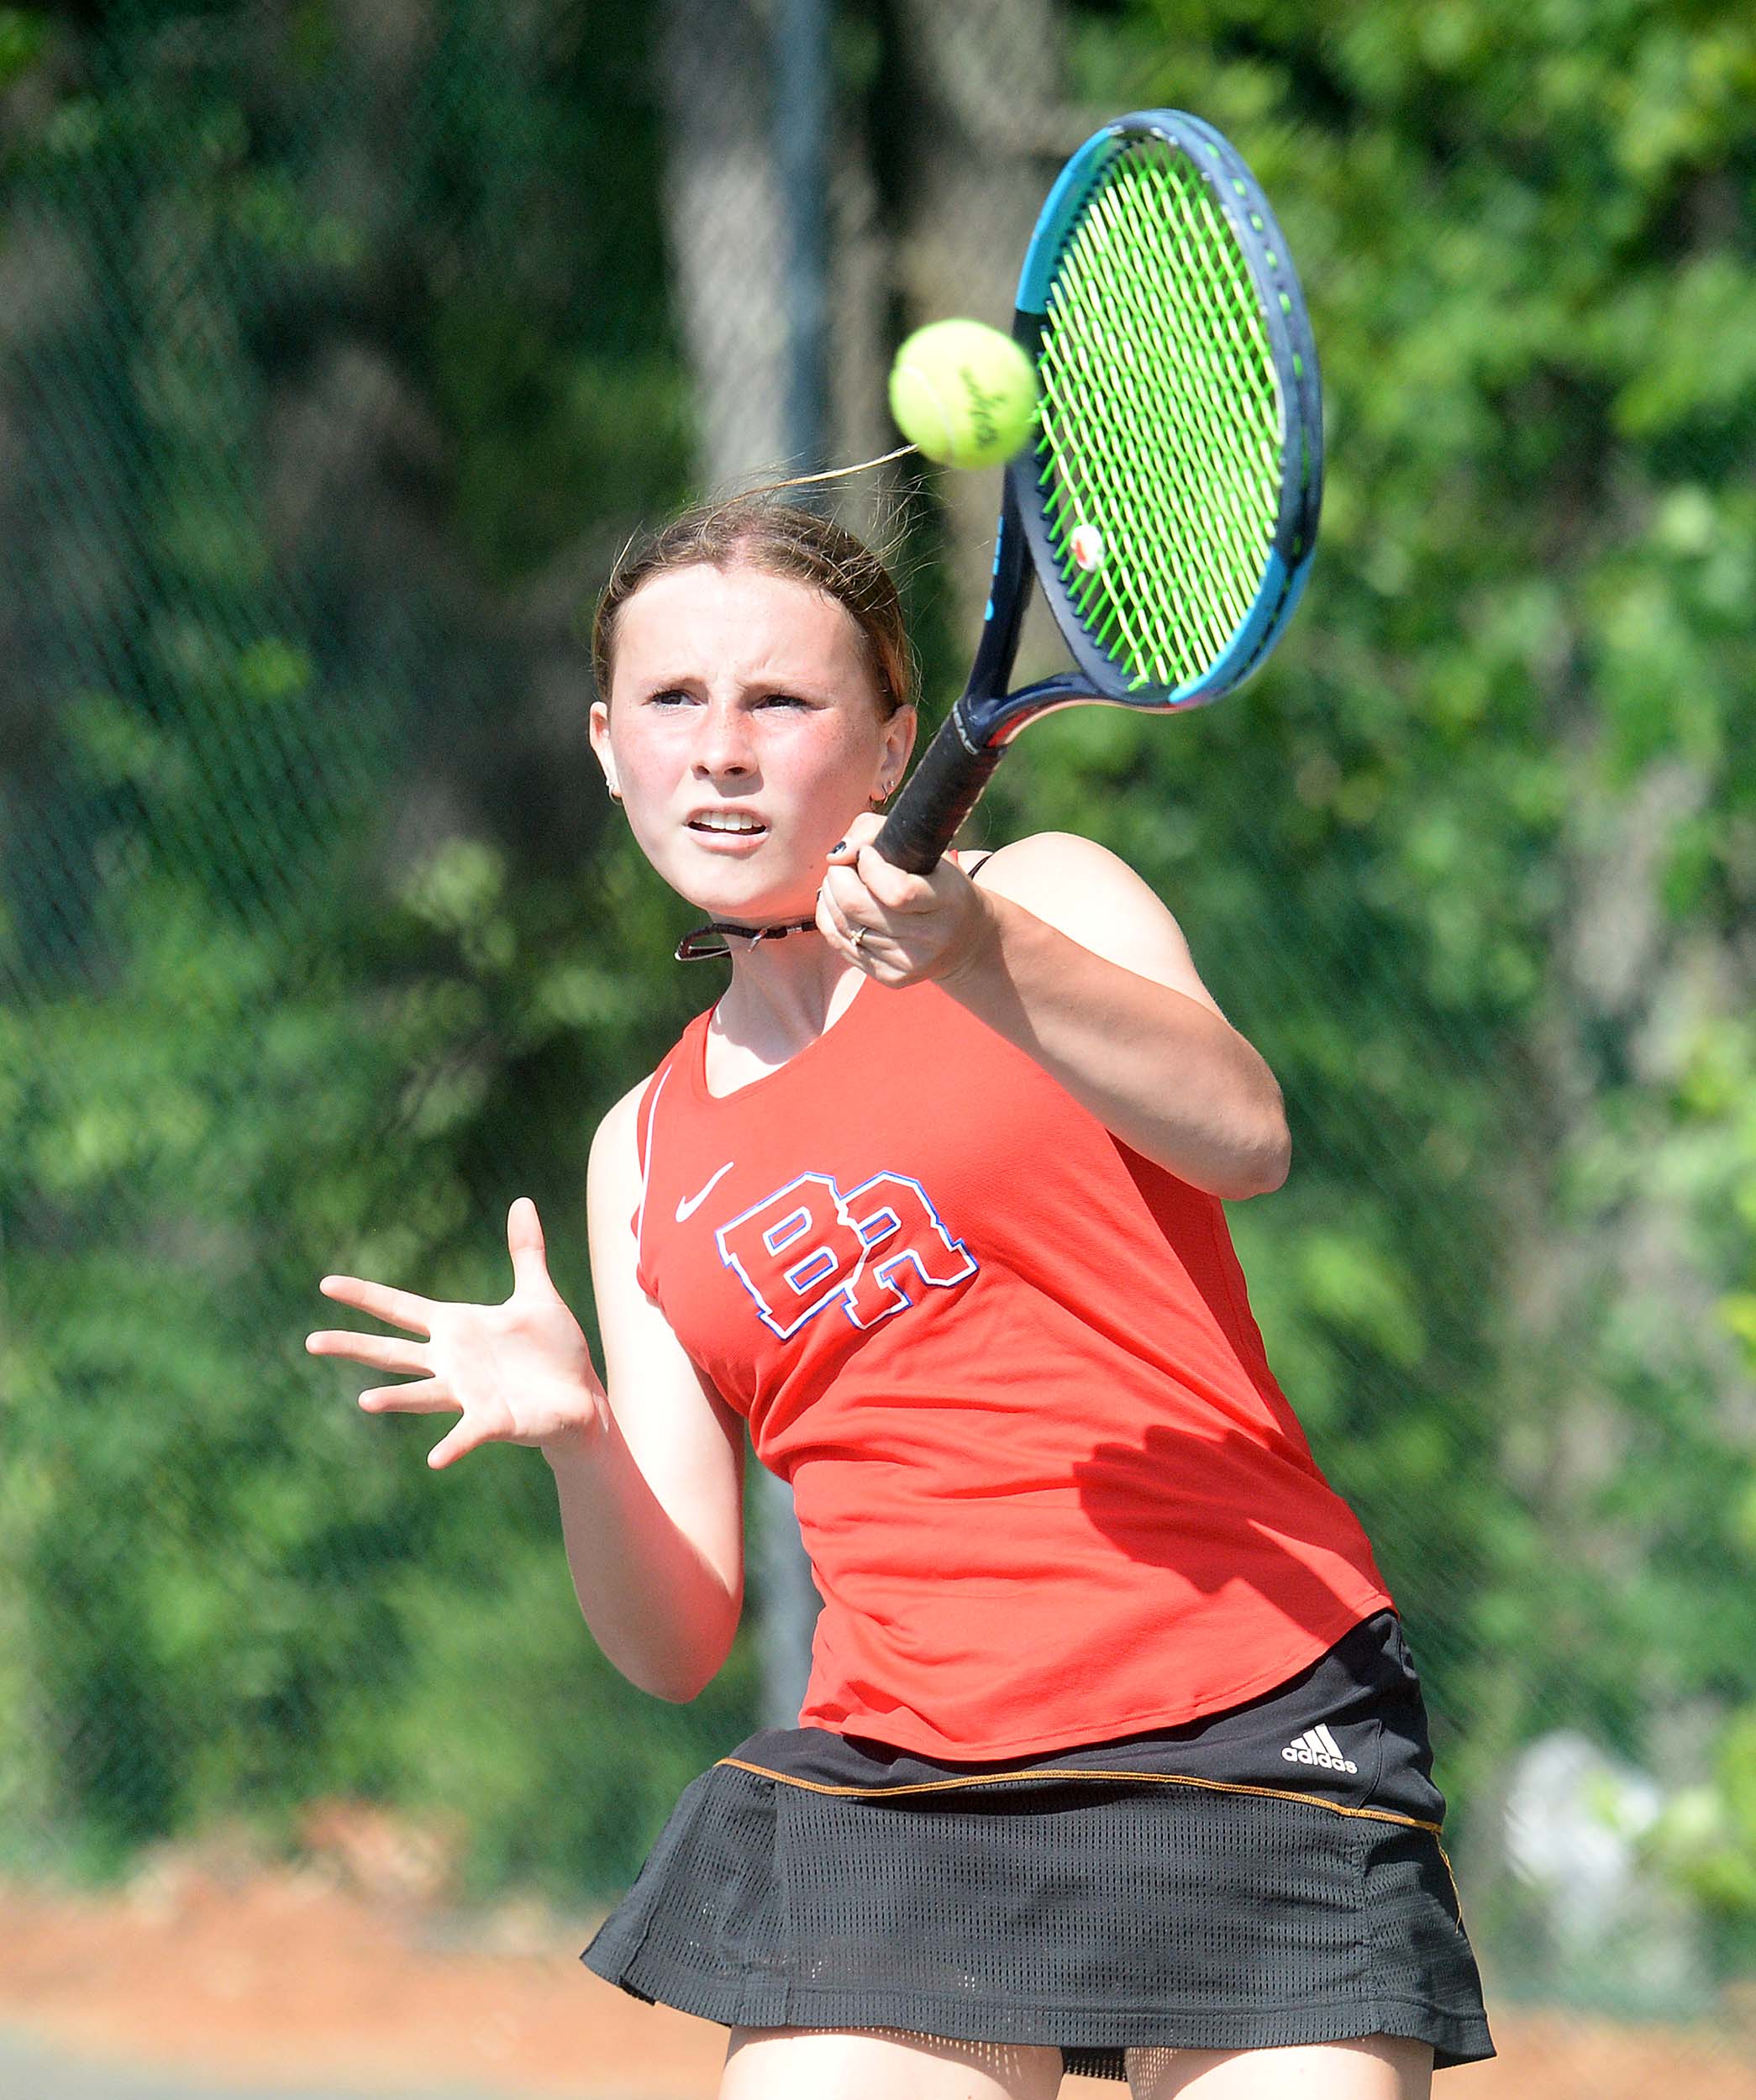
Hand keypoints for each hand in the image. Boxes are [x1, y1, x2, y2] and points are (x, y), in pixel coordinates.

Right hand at [306, 1198, 602, 1469]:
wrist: (581, 1398)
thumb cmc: (553, 1351)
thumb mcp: (538, 1295)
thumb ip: (526, 1251)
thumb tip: (523, 1200)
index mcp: (457, 1328)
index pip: (400, 1308)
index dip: (364, 1295)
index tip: (325, 1283)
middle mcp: (452, 1362)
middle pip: (393, 1352)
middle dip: (353, 1346)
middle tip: (310, 1342)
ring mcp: (468, 1394)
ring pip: (422, 1395)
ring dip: (395, 1399)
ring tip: (364, 1401)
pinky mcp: (492, 1421)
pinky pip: (467, 1434)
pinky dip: (452, 1446)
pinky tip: (435, 1460)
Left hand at [817, 813, 996, 987]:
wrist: (964, 938)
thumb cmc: (937, 881)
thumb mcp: (921, 847)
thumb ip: (874, 831)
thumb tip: (836, 856)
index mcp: (947, 900)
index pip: (896, 890)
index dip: (869, 866)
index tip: (868, 854)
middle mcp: (931, 937)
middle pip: (857, 907)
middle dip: (837, 877)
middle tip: (843, 866)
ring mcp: (910, 963)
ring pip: (842, 925)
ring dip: (830, 896)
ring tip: (842, 883)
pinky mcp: (892, 977)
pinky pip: (841, 944)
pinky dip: (831, 919)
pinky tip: (842, 906)